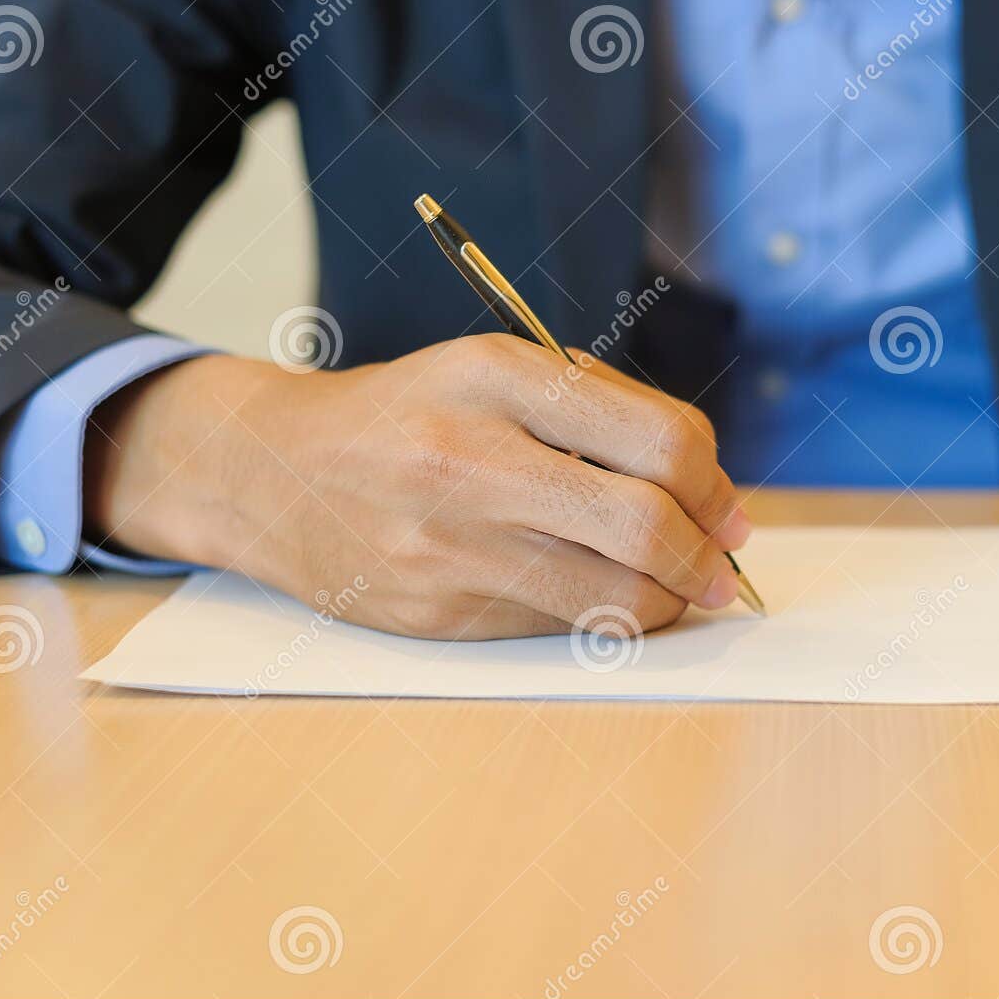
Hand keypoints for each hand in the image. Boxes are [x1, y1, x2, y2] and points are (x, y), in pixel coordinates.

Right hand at [83, 334, 750, 639]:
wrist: (271, 473)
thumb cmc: (409, 416)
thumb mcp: (494, 373)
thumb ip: (600, 414)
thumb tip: (710, 494)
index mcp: (499, 378)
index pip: (659, 440)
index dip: (715, 485)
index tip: (727, 509)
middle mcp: (472, 459)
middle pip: (646, 526)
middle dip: (708, 558)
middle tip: (722, 568)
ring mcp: (450, 544)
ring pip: (613, 596)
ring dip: (668, 602)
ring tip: (676, 589)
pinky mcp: (437, 611)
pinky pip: (558, 626)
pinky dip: (599, 617)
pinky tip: (598, 595)